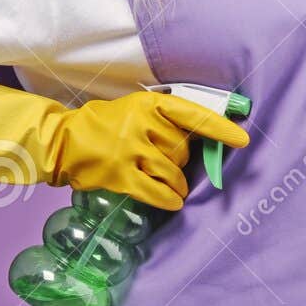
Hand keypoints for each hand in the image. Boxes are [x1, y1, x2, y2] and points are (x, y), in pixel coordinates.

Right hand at [0, 71, 248, 210]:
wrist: (60, 142)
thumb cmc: (103, 125)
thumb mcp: (134, 110)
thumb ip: (164, 122)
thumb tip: (201, 142)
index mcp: (148, 103)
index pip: (193, 114)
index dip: (221, 128)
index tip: (244, 139)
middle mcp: (140, 125)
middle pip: (182, 151)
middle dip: (181, 162)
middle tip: (163, 162)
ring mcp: (129, 150)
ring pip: (173, 174)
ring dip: (177, 184)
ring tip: (170, 186)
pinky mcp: (119, 176)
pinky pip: (157, 193)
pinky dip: (169, 200)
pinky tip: (171, 201)